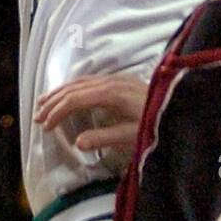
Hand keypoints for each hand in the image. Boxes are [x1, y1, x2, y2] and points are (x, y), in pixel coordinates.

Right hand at [35, 74, 149, 158]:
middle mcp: (112, 81)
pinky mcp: (122, 81)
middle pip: (75, 87)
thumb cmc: (157, 125)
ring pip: (82, 81)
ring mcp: (117, 79)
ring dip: (62, 92)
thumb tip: (77, 142)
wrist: (182, 108)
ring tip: (44, 103)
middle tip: (37, 117)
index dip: (58, 111)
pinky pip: (91, 80)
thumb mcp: (133, 136)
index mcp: (112, 93)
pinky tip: (70, 93)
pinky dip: (75, 87)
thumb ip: (104, 138)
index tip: (45, 126)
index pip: (76, 99)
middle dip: (54, 101)